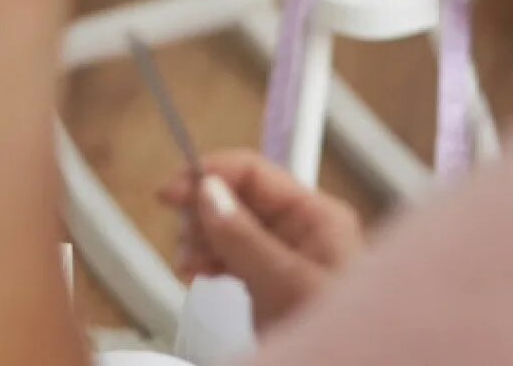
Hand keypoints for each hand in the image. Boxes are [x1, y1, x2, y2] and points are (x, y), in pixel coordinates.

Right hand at [158, 150, 364, 330]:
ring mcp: (286, 258)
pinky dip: (209, 261)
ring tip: (190, 264)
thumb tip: (208, 192)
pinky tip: (198, 273)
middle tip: (186, 240)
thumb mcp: (283, 284)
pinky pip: (232, 257)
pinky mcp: (272, 283)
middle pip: (237, 199)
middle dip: (202, 214)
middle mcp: (302, 231)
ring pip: (229, 228)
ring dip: (200, 240)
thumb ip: (243, 237)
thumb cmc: (341, 339)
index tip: (172, 191)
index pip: (255, 173)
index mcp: (316, 216)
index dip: (210, 174)